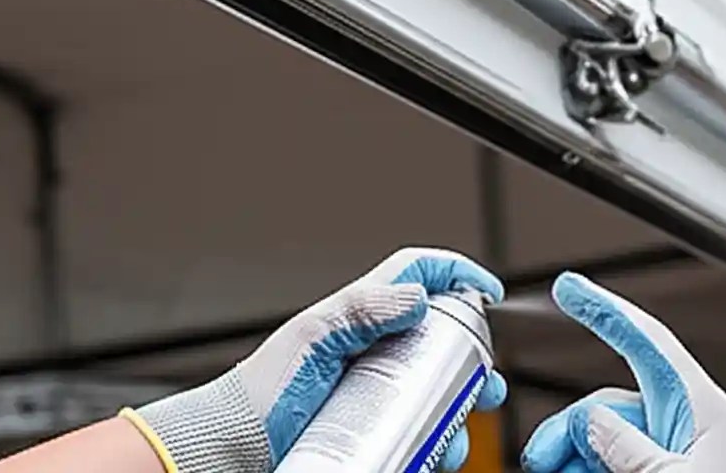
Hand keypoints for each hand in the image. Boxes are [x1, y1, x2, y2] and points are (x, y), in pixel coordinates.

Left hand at [125, 248, 506, 471]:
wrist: (237, 445)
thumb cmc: (264, 391)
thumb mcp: (312, 338)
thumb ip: (360, 309)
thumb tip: (417, 295)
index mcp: (362, 315)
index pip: (417, 275)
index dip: (455, 273)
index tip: (488, 291)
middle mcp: (375, 349)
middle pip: (442, 339)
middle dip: (474, 357)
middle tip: (487, 382)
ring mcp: (377, 389)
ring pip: (439, 389)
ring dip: (463, 406)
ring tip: (462, 427)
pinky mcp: (376, 426)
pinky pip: (421, 430)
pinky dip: (441, 440)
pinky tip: (440, 450)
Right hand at [520, 273, 725, 472]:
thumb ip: (630, 447)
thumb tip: (592, 419)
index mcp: (700, 409)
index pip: (645, 341)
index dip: (604, 308)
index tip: (570, 287)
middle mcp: (683, 426)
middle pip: (608, 404)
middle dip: (569, 429)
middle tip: (544, 462)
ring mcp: (672, 456)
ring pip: (603, 441)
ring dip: (574, 460)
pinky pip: (611, 465)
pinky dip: (586, 472)